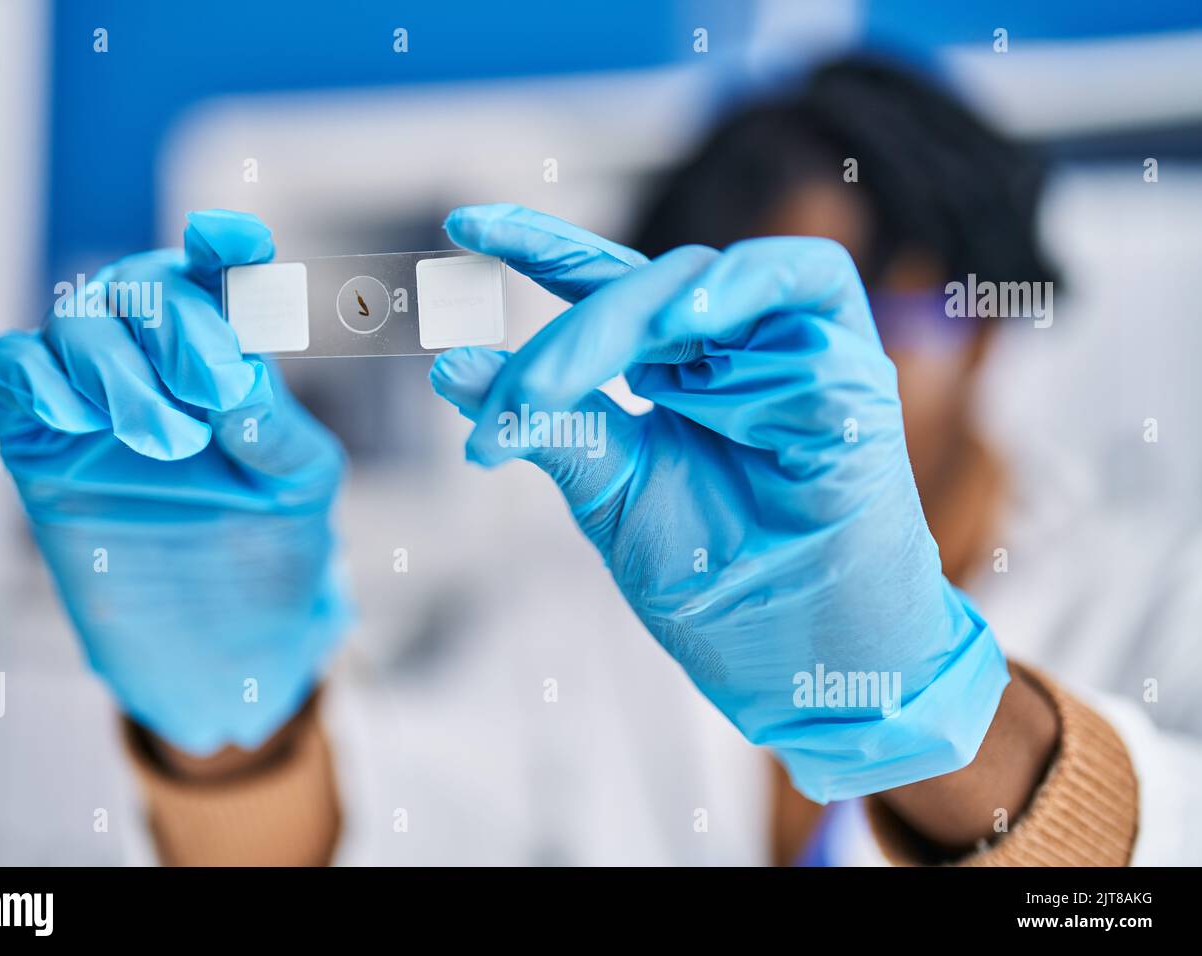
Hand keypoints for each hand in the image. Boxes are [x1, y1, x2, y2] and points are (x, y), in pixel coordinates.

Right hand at [0, 210, 347, 754]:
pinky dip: (38, 376)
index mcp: (224, 358)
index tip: (233, 243)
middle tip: (215, 387)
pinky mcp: (37, 443)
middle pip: (140, 287)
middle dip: (177, 324)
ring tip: (171, 440)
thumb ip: (275, 425)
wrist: (219, 644)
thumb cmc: (269, 549)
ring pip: (77, 323)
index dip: (221, 248)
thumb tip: (239, 372)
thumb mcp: (297, 486)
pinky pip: (10, 370)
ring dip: (121, 367)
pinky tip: (82, 420)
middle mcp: (156, 364)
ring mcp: (92, 400)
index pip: (214, 277)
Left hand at [430, 204, 1007, 802]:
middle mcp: (730, 349)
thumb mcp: (615, 494)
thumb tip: (450, 365)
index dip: (536, 247)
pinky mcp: (852, 367)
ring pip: (707, 279)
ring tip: (583, 364)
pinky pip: (806, 287)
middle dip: (569, 338)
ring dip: (638, 311)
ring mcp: (792, 350)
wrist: (803, 663)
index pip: (601, 287)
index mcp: (673, 371)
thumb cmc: (719, 581)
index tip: (462, 224)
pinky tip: (692, 322)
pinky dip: (744, 291)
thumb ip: (553, 424)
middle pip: (638, 289)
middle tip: (517, 400)